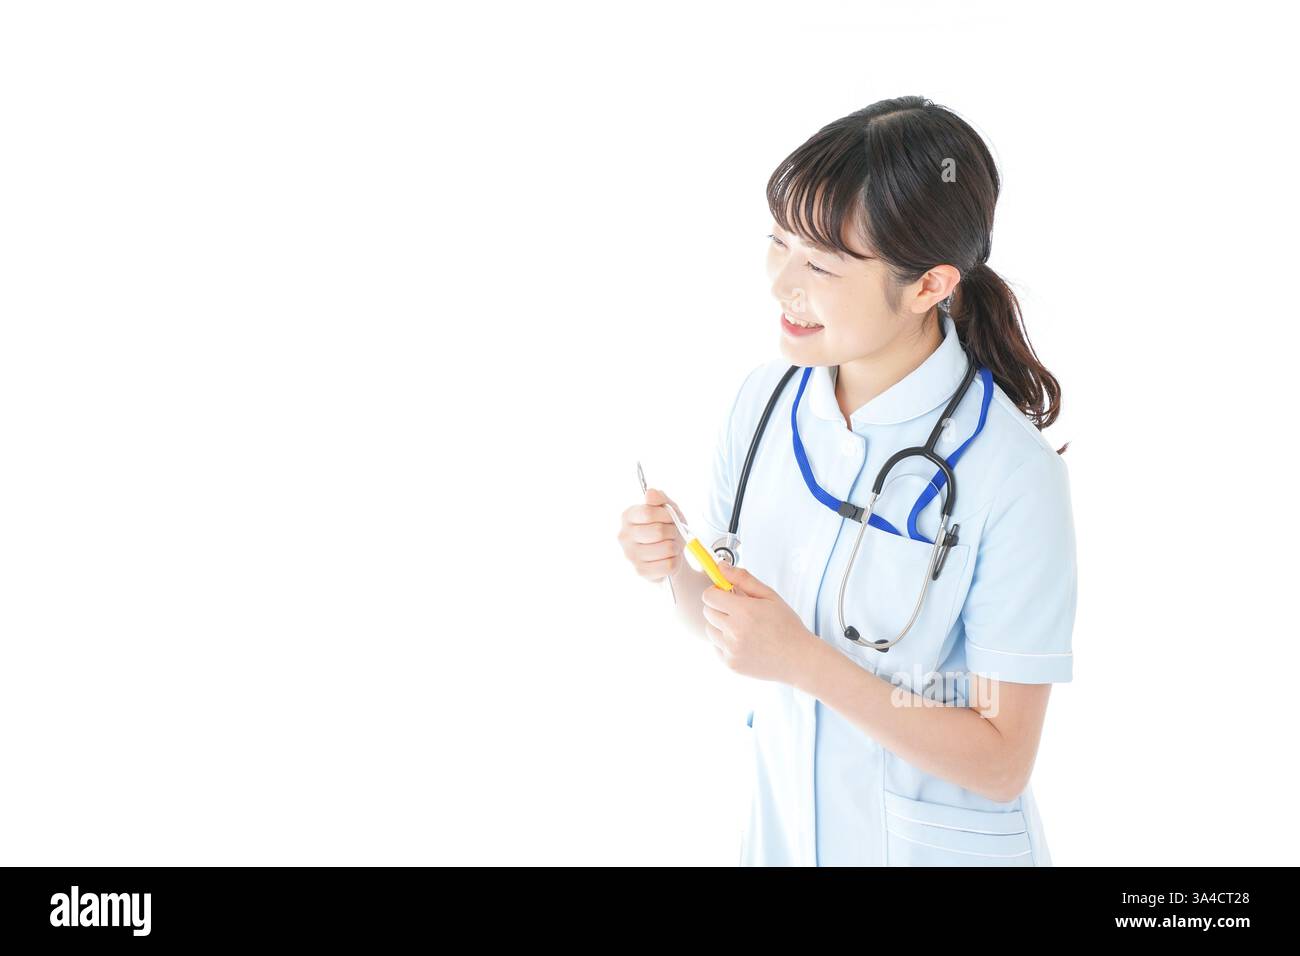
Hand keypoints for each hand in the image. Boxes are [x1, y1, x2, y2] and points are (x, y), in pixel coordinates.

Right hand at [617, 487, 684, 582]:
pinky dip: (675, 561)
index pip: (648, 513)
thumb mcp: (667, 509)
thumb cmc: (667, 528)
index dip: (666, 515)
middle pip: (658, 531)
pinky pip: (668, 565)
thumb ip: (660, 498)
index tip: (671, 517)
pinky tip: (669, 558)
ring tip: (671, 545)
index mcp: (628, 516)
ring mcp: (631, 555)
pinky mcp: (641, 571)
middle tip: (672, 533)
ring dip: (675, 546)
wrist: (670, 553)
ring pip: (666, 548)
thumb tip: (650, 493)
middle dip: (673, 531)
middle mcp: (624, 536)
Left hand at [700, 562, 820, 683]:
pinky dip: (725, 643)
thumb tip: (721, 567)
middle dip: (719, 607)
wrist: (799, 659)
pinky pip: (715, 647)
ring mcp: (731, 650)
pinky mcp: (730, 664)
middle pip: (707, 612)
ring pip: (710, 630)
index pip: (709, 596)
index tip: (726, 593)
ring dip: (720, 625)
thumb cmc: (787, 627)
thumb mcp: (769, 596)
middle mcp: (734, 632)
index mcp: (744, 612)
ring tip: (742, 627)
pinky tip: (744, 642)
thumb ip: (743, 579)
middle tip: (738, 610)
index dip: (717, 591)